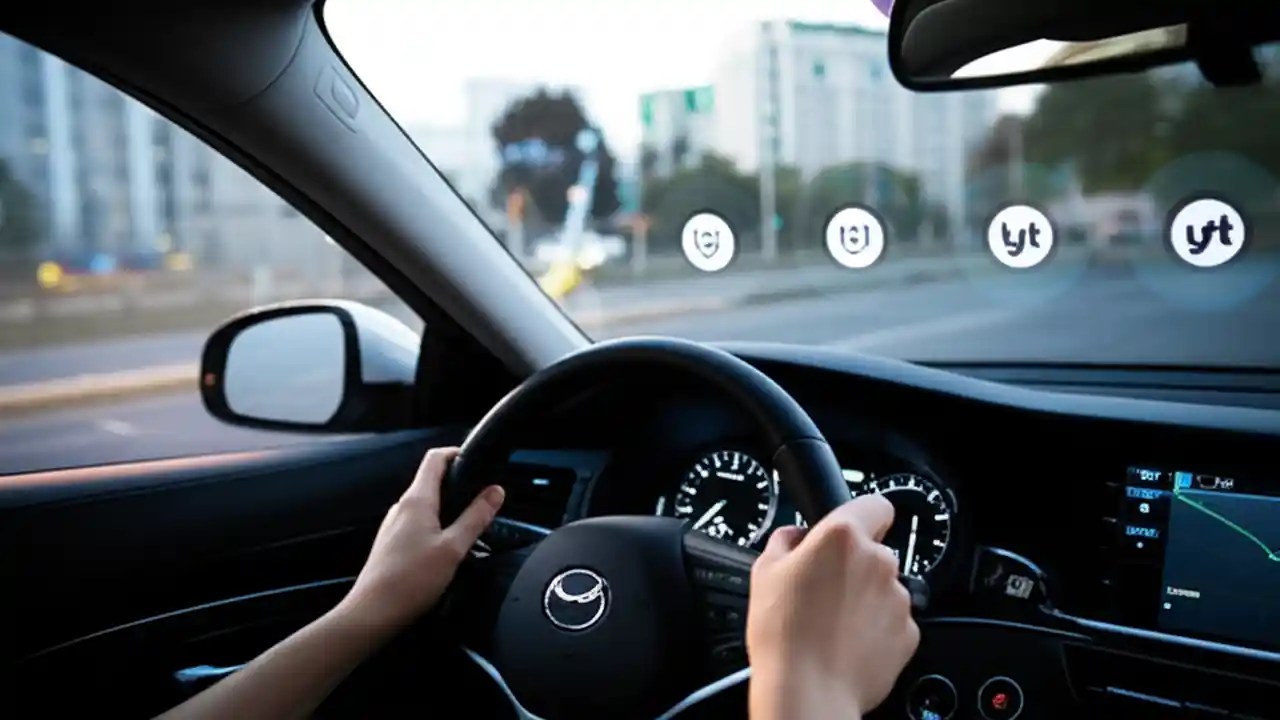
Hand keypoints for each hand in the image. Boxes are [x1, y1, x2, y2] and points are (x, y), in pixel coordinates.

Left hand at [336, 447, 504, 634]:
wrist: (373, 613)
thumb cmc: (411, 580)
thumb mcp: (454, 548)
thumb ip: (476, 517)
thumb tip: (496, 491)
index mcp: (416, 500)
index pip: (435, 458)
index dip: (457, 453)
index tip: (478, 462)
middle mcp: (401, 508)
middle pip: (431, 481)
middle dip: (458, 485)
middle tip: (482, 500)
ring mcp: (393, 526)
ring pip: (426, 505)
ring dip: (448, 509)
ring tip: (469, 528)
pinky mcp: (391, 544)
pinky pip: (417, 524)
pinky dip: (436, 527)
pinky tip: (446, 550)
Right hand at [746, 495, 918, 718]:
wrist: (807, 691)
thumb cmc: (782, 635)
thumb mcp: (764, 572)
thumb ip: (784, 541)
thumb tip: (794, 536)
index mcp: (842, 538)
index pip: (874, 504)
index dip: (862, 515)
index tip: (851, 529)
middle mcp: (877, 562)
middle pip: (874, 551)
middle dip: (854, 566)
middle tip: (823, 589)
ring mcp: (897, 599)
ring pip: (883, 588)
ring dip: (864, 598)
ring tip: (831, 622)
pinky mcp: (908, 633)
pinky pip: (892, 621)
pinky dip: (875, 629)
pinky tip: (846, 642)